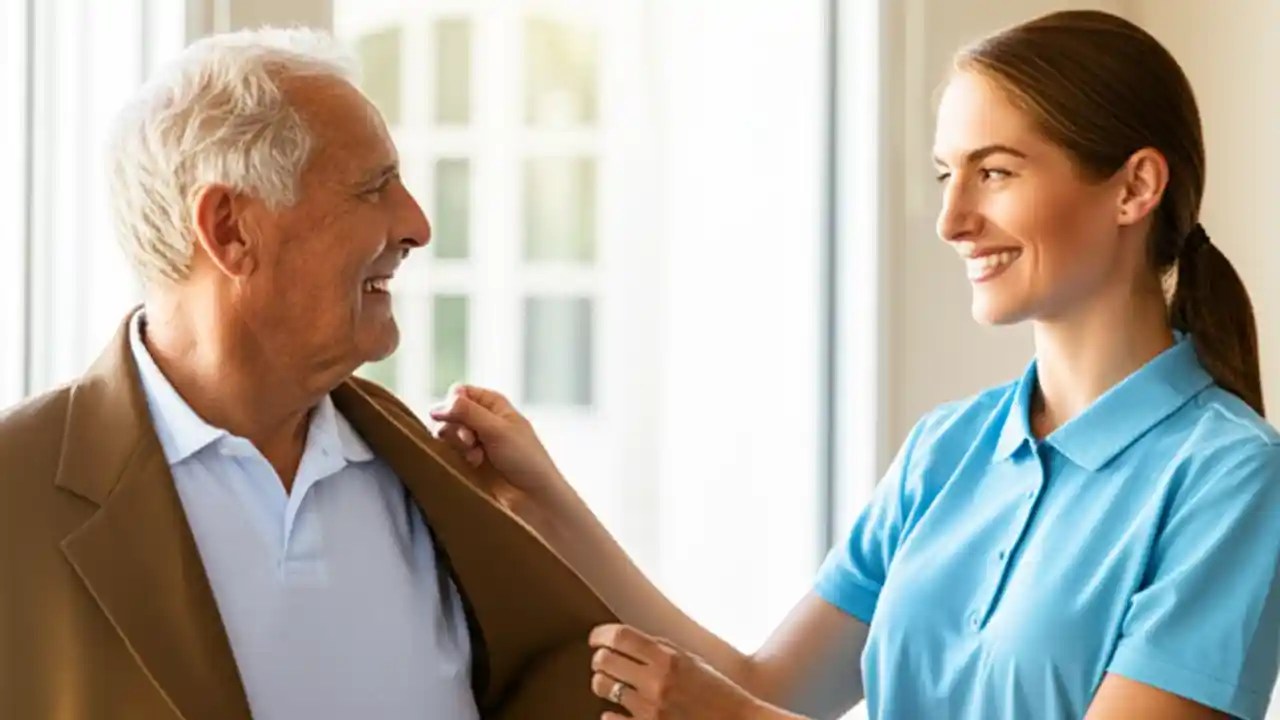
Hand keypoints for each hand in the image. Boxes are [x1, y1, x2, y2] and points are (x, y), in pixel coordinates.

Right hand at [428, 383, 566, 508]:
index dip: (453, 402)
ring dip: (457, 444)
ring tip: (475, 456)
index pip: (460, 392)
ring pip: (446, 434)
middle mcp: (482, 420)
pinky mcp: (467, 463)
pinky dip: (457, 457)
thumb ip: (466, 412)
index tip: (456, 415)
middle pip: (449, 413)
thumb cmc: (525, 460)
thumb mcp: (497, 429)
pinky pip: (448, 453)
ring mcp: (474, 443)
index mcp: (493, 405)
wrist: (532, 497)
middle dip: (456, 426)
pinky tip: (473, 465)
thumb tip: (435, 407)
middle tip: (471, 440)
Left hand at [589, 624, 775, 719]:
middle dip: (600, 659)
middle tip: (603, 661)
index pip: (620, 637)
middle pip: (604, 660)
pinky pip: (609, 718)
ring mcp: (649, 709)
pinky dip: (609, 713)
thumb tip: (626, 640)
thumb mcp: (691, 660)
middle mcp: (656, 681)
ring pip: (603, 687)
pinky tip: (617, 710)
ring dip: (603, 683)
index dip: (600, 635)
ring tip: (609, 684)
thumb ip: (660, 648)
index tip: (595, 638)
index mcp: (668, 658)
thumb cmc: (716, 691)